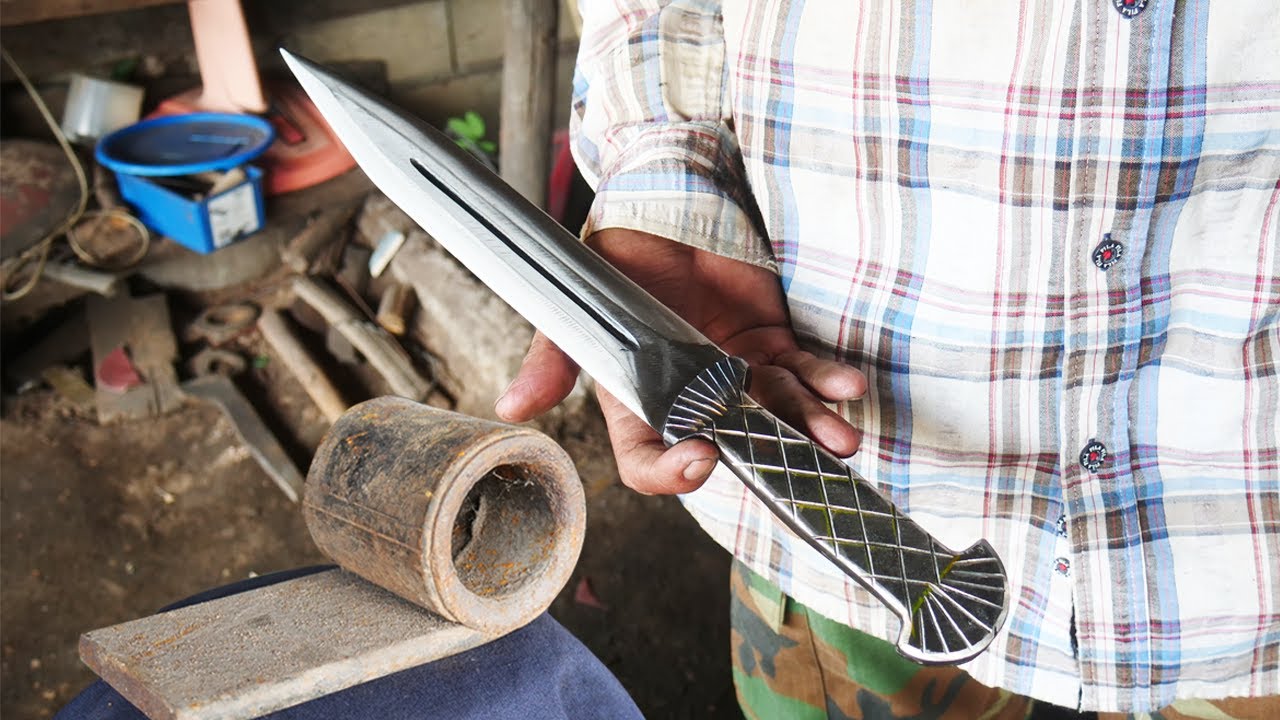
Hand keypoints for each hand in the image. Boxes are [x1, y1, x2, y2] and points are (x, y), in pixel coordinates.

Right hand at [495, 228, 865, 494]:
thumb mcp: (580, 305)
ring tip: (839, 440)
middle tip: (800, 463)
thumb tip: (511, 408)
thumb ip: (555, 356)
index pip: (649, 456)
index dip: (672, 471)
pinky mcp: (769, 342)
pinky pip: (803, 370)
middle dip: (766, 457)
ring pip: (774, 414)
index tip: (700, 457)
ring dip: (809, 427)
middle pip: (726, 443)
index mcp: (638, 397)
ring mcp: (733, 372)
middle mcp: (688, 395)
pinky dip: (827, 380)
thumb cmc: (615, 256)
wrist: (666, 199)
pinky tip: (847, 386)